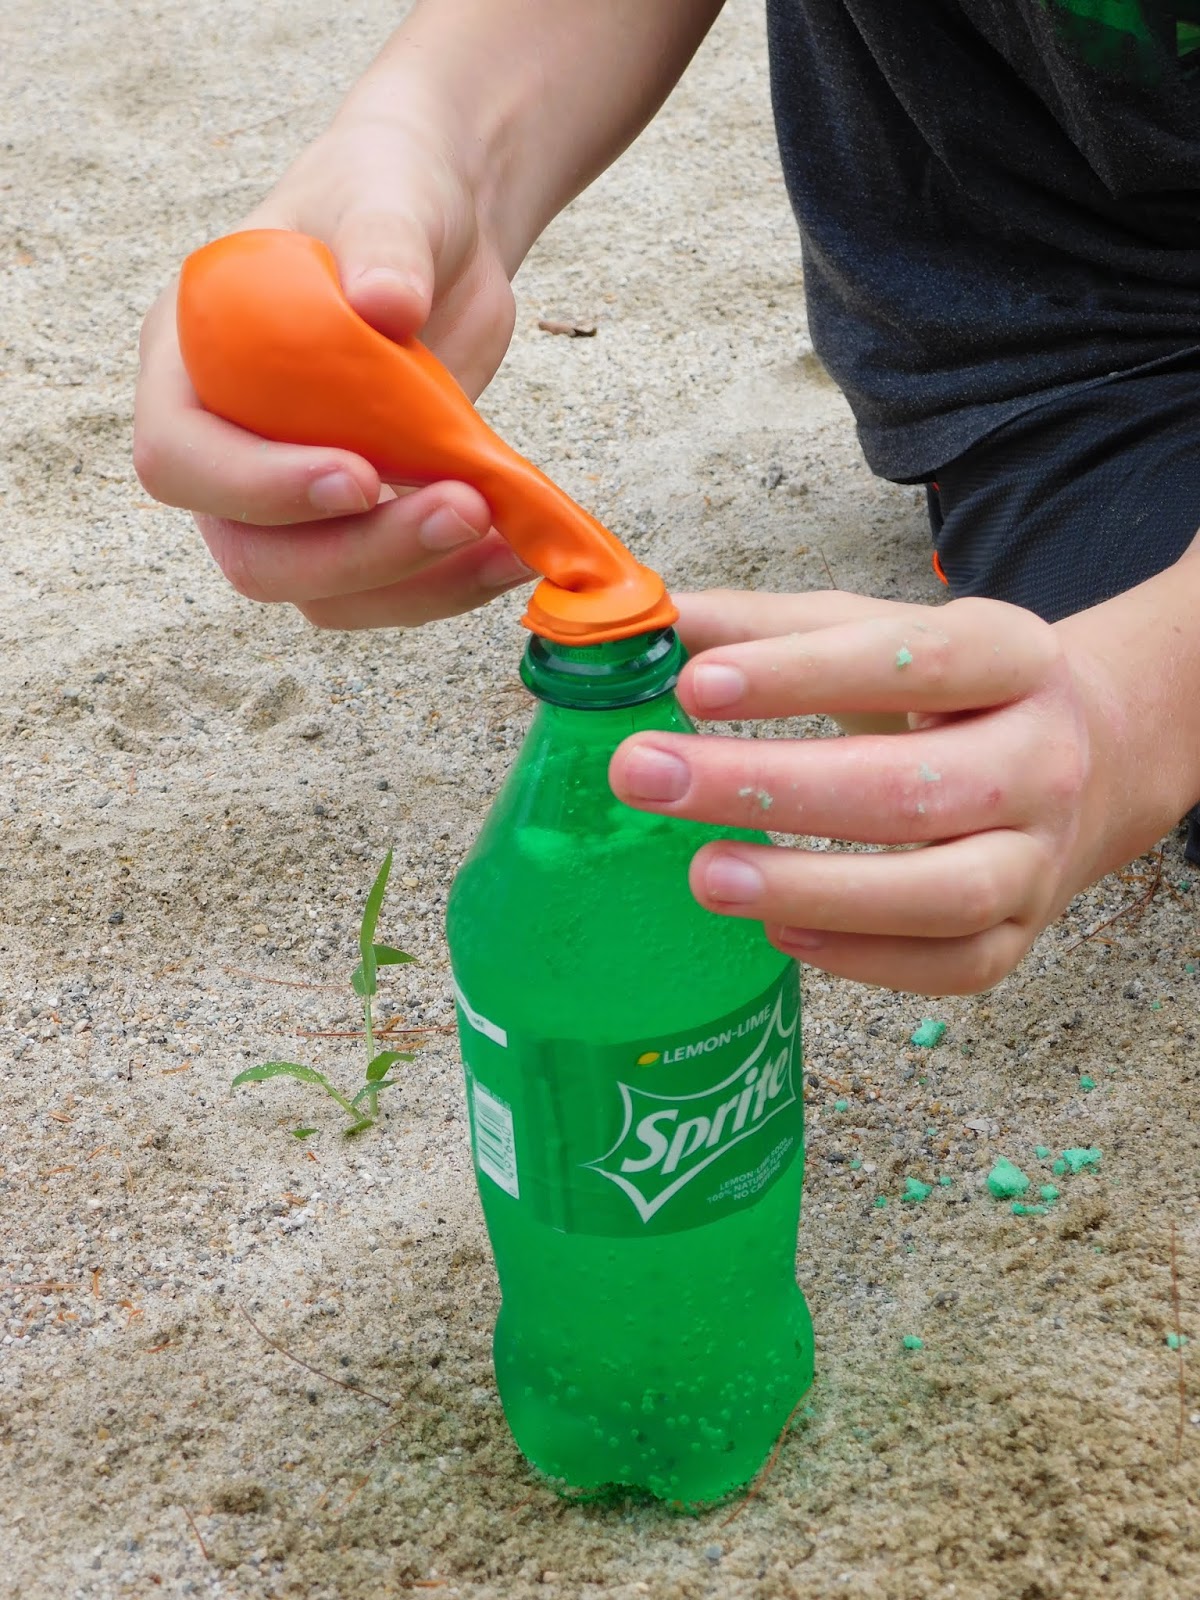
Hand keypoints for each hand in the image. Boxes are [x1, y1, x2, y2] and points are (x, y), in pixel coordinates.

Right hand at [134, 109, 530, 628]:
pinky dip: (453, 583)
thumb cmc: (387, 197)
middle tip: (463, 508)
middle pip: (253, 555)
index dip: (256, 486)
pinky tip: (516, 549)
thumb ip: (383, 244)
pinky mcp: (363, 524)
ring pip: (323, 593)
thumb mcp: (387, 196)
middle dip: (359, 552)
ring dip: (417, 584)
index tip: (359, 473)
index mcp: (191, 362)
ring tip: (506, 539)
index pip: (180, 459)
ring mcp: (295, 500)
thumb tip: (386, 304)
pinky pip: (389, 589)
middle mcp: (229, 448)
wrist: (441, 234)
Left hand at [608, 588, 1116, 994]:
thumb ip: (769, 626)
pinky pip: (952, 964)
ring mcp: (1040, 856)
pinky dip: (862, 958)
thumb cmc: (948, 693)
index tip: (693, 686)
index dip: (800, 674)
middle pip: (912, 787)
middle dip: (768, 787)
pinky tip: (777, 932)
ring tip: (705, 875)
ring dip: (816, 889)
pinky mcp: (1024, 934)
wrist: (1084, 761)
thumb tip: (659, 621)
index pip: (913, 659)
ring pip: (944, 893)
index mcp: (1013, 656)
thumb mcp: (877, 633)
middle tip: (648, 777)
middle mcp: (1043, 758)